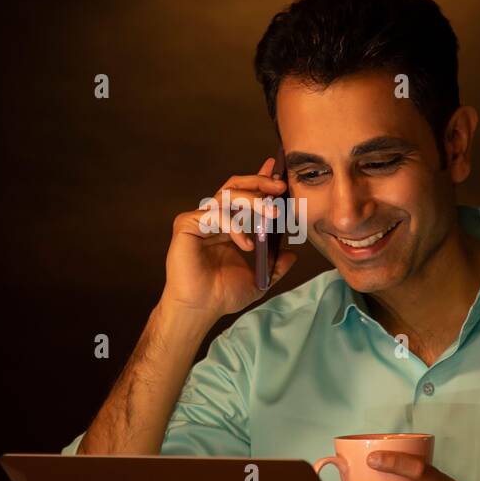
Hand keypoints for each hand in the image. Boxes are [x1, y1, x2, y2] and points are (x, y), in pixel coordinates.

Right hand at [160, 156, 296, 319]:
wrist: (200, 310)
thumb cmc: (222, 296)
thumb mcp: (259, 279)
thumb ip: (275, 266)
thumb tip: (293, 254)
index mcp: (227, 226)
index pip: (244, 195)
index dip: (259, 180)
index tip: (277, 170)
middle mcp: (212, 219)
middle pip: (234, 187)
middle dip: (259, 183)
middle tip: (280, 187)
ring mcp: (198, 220)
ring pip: (227, 196)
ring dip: (253, 202)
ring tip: (273, 214)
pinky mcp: (186, 225)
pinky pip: (214, 215)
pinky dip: (234, 226)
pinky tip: (246, 244)